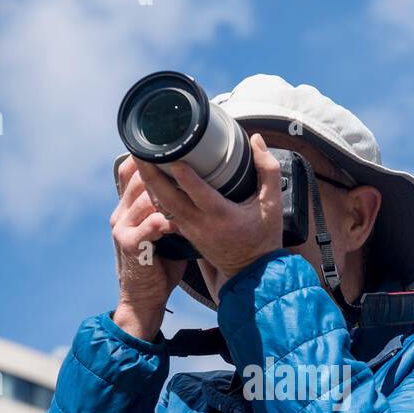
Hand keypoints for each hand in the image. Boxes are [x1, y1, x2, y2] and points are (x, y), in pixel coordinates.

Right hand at [110, 155, 186, 340]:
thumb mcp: (163, 233)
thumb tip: (195, 192)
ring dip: (168, 192)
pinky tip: (179, 220)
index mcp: (127, 208)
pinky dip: (165, 220)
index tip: (173, 149)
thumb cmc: (159, 265)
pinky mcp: (129, 244)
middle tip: (187, 161)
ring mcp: (122, 228)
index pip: (130, 172)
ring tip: (188, 187)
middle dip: (162, 169)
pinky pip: (149, 223)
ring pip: (144, 197)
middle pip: (137, 178)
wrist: (144, 299)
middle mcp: (120, 214)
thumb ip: (170, 212)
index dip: (148, 158)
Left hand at [133, 133, 282, 304]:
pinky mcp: (185, 232)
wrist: (252, 272)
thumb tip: (255, 140)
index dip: (184, 175)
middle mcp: (201, 225)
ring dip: (149, 184)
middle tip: (141, 152)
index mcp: (223, 216)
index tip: (173, 156)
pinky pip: (165, 211)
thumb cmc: (263, 237)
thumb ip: (267, 170)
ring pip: (162, 205)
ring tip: (140, 160)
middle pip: (169, 199)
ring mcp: (190, 230)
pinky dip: (155, 195)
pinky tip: (149, 178)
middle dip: (152, 175)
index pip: (199, 193)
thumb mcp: (273, 204)